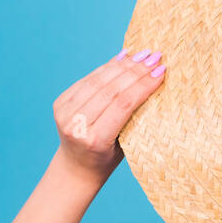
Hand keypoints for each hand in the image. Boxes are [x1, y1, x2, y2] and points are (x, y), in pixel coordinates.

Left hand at [52, 48, 166, 180]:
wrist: (77, 167)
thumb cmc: (109, 158)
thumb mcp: (126, 144)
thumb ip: (134, 116)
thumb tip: (150, 79)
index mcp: (95, 139)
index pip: (123, 104)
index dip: (143, 85)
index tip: (161, 72)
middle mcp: (76, 125)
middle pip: (110, 89)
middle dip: (136, 71)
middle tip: (155, 58)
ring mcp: (64, 112)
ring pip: (98, 81)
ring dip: (123, 65)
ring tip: (143, 54)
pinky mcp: (60, 102)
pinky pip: (88, 80)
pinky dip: (107, 67)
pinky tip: (124, 57)